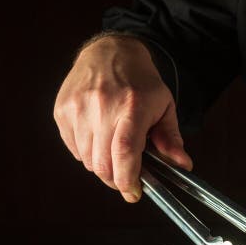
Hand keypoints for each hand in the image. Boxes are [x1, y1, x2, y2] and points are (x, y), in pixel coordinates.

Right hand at [53, 34, 192, 201]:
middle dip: (116, 180)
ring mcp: (78, 108)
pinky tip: (99, 138)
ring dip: (102, 166)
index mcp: (132, 106)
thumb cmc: (140, 82)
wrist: (109, 52)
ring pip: (87, 160)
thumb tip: (183, 165)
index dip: (127, 179)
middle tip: (127, 178)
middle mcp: (102, 106)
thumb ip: (171, 138)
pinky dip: (87, 153)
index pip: (125, 151)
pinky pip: (73, 149)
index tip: (133, 193)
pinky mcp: (62, 110)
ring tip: (114, 151)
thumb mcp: (164, 106)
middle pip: (103, 163)